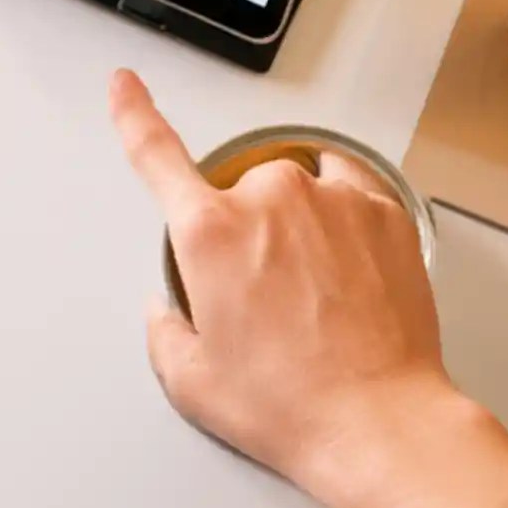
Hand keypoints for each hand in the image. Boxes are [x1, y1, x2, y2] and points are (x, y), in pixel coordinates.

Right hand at [109, 69, 454, 496]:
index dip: (133, 112)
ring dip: (294, 227)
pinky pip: (347, 189)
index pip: (154, 153)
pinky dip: (338, 218)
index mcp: (209, 234)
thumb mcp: (189, 379)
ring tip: (310, 295)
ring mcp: (332, 200)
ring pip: (295, 190)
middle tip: (264, 300)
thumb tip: (169, 310)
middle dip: (241, 235)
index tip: (125, 85)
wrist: (378, 422)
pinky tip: (341, 268)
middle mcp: (270, 201)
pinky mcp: (383, 212)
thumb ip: (163, 327)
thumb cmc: (289, 402)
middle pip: (238, 192)